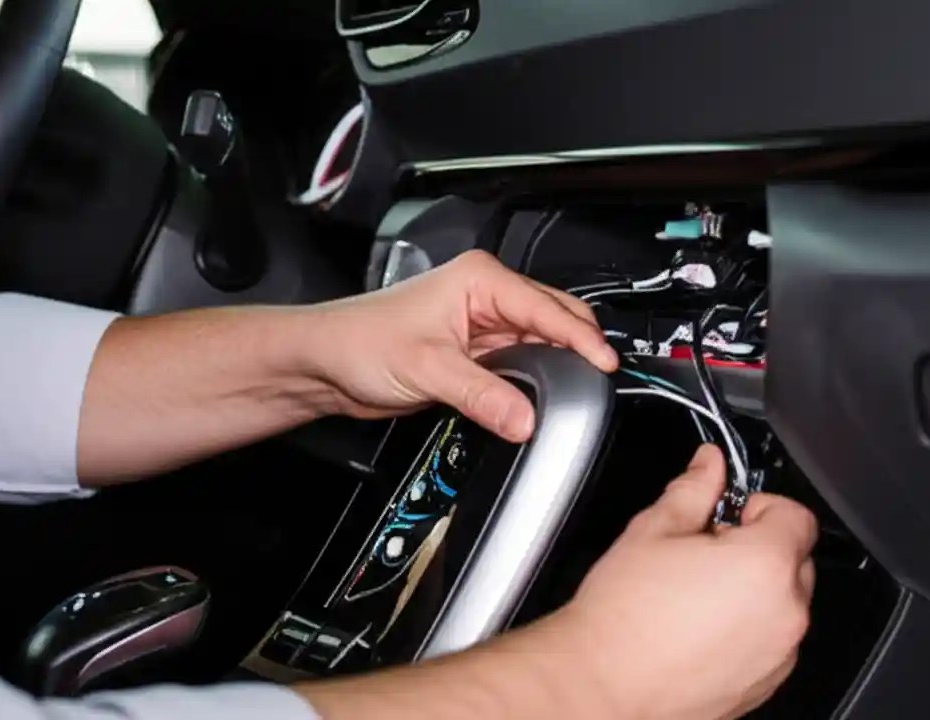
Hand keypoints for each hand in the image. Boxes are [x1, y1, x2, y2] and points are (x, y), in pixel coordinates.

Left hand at [304, 250, 617, 440]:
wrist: (325, 362)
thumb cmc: (360, 342)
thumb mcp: (429, 370)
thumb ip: (483, 396)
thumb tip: (526, 419)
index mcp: (480, 279)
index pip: (548, 307)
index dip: (581, 337)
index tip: (604, 364)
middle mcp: (485, 295)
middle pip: (554, 318)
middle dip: (578, 346)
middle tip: (598, 381)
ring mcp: (483, 324)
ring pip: (540, 342)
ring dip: (557, 364)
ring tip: (576, 391)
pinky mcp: (476, 352)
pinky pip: (521, 363)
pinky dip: (536, 378)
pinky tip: (543, 396)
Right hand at [555, 445, 817, 719]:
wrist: (599, 685)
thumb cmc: (623, 617)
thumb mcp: (654, 531)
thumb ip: (693, 489)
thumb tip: (709, 465)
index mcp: (765, 565)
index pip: (796, 515)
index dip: (760, 507)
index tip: (729, 516)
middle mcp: (785, 613)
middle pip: (794, 560)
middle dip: (756, 549)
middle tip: (704, 554)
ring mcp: (778, 655)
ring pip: (782, 604)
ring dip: (754, 592)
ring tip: (695, 596)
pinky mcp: (763, 686)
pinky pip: (770, 643)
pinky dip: (747, 632)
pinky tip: (698, 630)